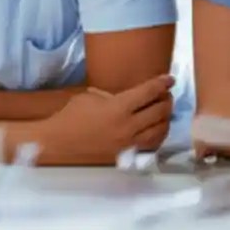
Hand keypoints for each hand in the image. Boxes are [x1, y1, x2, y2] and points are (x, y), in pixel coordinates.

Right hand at [43, 75, 174, 162]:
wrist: (60, 140)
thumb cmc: (71, 115)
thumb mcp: (89, 96)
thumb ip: (110, 95)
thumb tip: (123, 98)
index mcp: (118, 107)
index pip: (147, 93)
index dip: (161, 84)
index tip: (169, 78)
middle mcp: (128, 125)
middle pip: (159, 111)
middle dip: (166, 99)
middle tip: (166, 93)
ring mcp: (129, 141)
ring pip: (160, 129)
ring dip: (166, 118)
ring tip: (165, 110)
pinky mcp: (127, 151)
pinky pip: (152, 143)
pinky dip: (159, 134)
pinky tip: (159, 128)